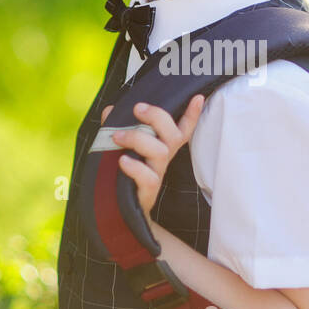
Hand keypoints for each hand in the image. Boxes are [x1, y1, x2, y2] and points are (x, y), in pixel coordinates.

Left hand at [101, 96, 205, 221]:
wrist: (123, 211)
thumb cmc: (126, 173)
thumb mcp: (124, 147)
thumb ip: (117, 126)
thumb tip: (110, 110)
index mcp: (162, 146)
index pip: (182, 129)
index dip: (192, 115)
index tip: (198, 98)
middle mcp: (163, 158)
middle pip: (172, 135)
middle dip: (157, 116)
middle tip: (137, 108)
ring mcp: (157, 174)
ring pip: (160, 152)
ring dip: (138, 138)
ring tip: (117, 136)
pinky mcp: (148, 190)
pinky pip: (148, 178)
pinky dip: (135, 167)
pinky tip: (123, 161)